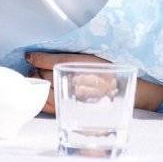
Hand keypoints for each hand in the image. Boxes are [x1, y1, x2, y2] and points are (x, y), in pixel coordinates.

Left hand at [25, 52, 162, 114]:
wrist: (133, 88)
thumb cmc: (113, 67)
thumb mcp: (94, 53)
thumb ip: (72, 52)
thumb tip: (49, 51)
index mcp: (80, 64)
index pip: (49, 60)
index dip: (37, 57)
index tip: (30, 55)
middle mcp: (76, 81)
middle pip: (43, 75)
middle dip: (36, 70)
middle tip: (34, 66)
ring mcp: (74, 98)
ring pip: (44, 91)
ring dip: (37, 84)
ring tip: (37, 78)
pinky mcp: (75, 110)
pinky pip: (49, 106)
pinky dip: (41, 98)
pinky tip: (42, 92)